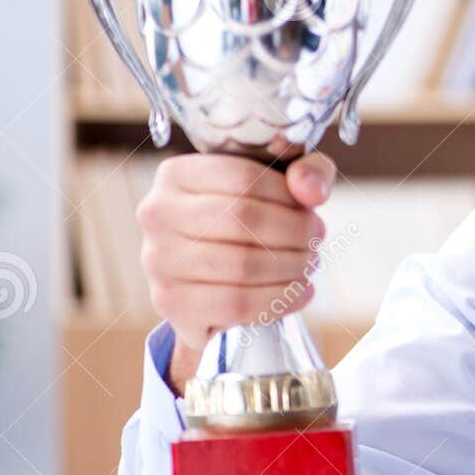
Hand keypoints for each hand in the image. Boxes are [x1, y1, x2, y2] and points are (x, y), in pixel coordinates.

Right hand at [136, 153, 335, 395]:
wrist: (214, 275)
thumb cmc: (249, 218)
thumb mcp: (282, 182)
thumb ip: (308, 170)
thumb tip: (311, 191)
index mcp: (176, 174)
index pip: (244, 178)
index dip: (289, 197)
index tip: (311, 211)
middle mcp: (157, 214)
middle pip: (244, 219)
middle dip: (296, 233)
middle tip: (316, 241)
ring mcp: (158, 260)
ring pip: (242, 264)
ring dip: (292, 267)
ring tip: (309, 265)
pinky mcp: (170, 302)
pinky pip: (236, 303)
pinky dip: (279, 299)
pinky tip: (300, 291)